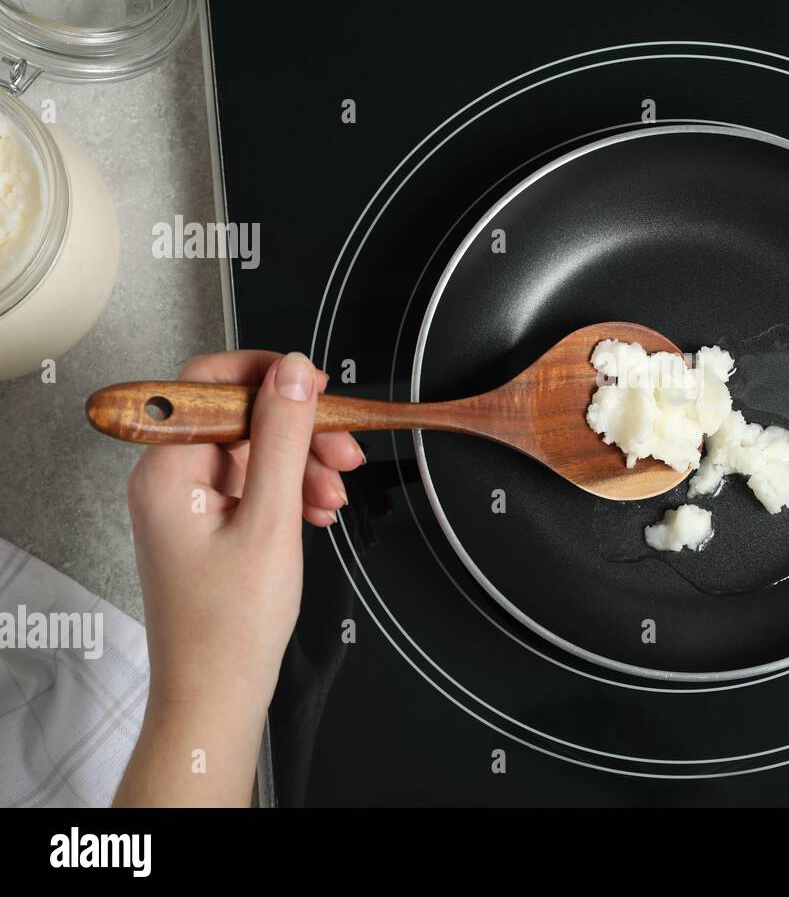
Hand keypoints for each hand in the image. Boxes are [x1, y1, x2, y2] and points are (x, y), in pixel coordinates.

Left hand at [114, 351, 363, 805]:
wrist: (215, 693)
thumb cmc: (230, 625)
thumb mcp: (270, 520)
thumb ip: (282, 438)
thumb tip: (293, 371)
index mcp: (167, 469)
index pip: (210, 381)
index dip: (269, 374)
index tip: (318, 386)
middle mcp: (168, 477)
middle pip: (240, 416)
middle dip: (299, 428)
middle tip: (346, 449)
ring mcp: (186, 501)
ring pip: (253, 450)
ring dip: (301, 463)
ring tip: (335, 495)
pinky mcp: (205, 522)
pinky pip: (252, 483)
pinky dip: (290, 490)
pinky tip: (317, 512)